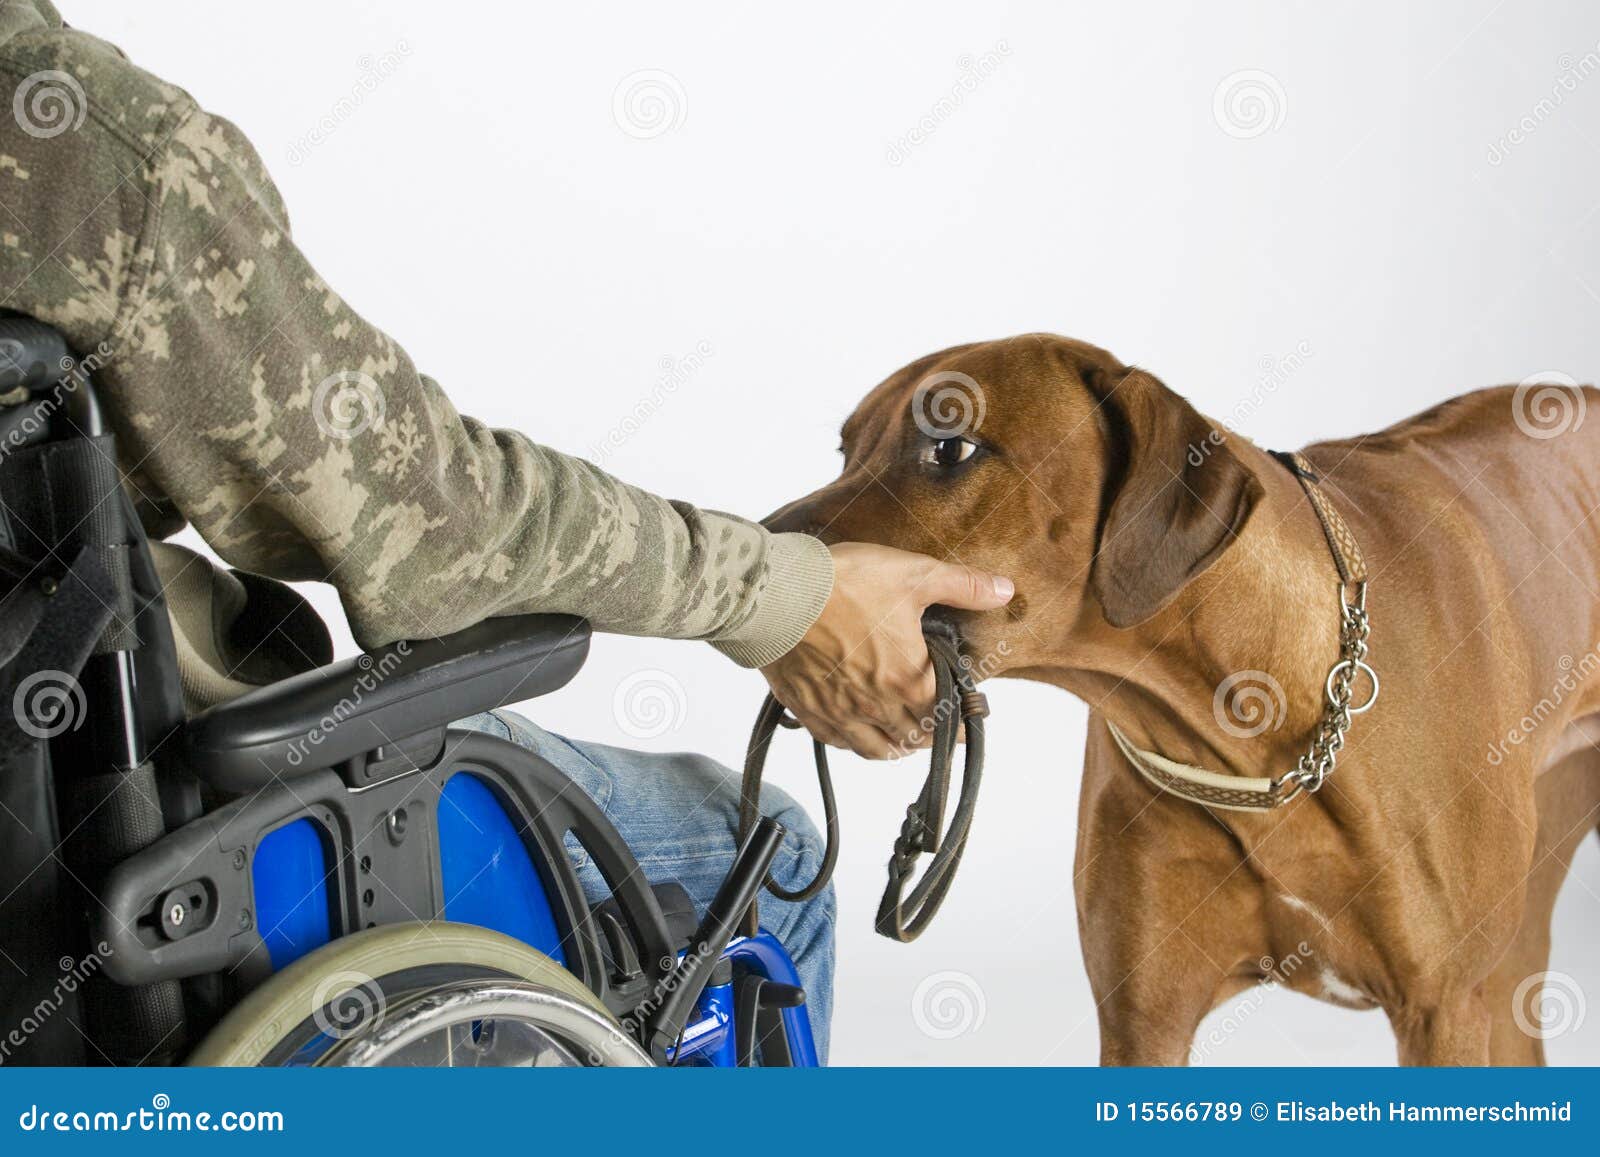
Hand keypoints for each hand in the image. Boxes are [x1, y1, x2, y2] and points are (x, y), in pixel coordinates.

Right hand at [760, 543, 1013, 757]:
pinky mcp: (807, 710)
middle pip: (914, 737)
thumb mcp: (913, 575)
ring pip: (877, 749)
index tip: (967, 709)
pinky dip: (854, 742)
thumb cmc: (843, 584)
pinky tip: (856, 731)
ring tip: (904, 737)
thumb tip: (1006, 590)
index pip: (947, 713)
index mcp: (908, 682)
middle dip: (931, 732)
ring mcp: (839, 713)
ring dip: (897, 746)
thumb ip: (964, 586)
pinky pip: (837, 742)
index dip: (961, 712)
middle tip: (939, 722)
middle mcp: (876, 707)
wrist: (774, 595)